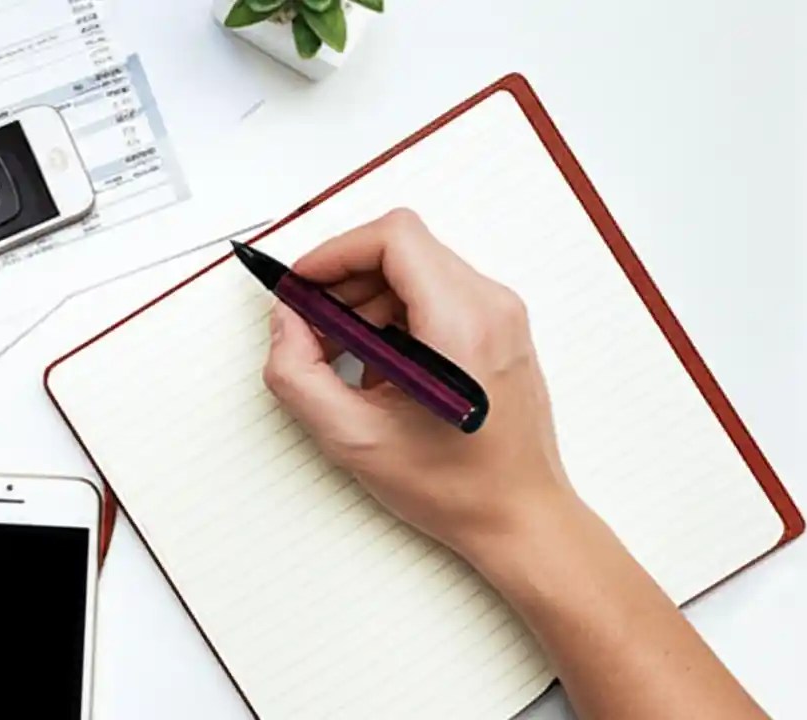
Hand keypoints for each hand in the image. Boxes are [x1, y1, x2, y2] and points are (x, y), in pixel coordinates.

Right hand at [263, 208, 576, 564]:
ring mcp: (500, 315)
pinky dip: (393, 317)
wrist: (520, 518)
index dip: (335, 252)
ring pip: (414, 270)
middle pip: (401, 249)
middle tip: (311, 329)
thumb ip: (299, 375)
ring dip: (366, 302)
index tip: (302, 285)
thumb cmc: (456, 488)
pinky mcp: (499, 328)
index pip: (393, 237)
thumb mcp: (354, 439)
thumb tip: (285, 323)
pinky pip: (434, 294)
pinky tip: (378, 370)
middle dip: (344, 281)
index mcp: (461, 325)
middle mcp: (490, 306)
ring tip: (343, 360)